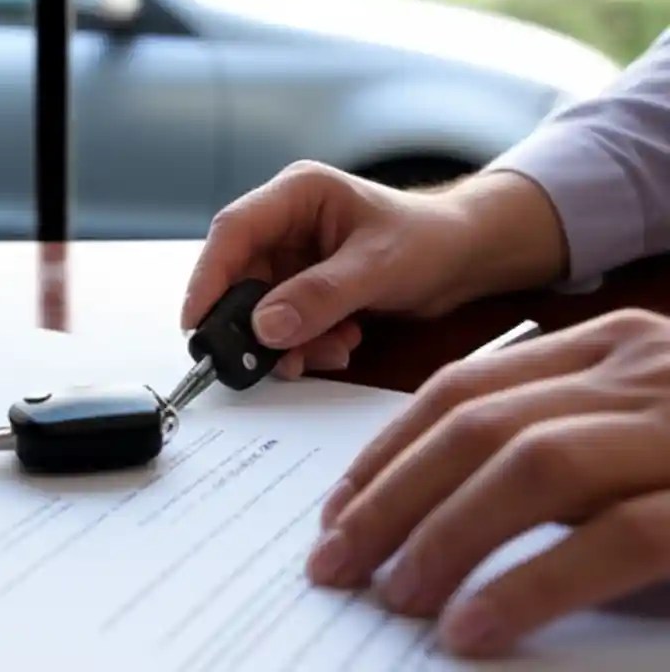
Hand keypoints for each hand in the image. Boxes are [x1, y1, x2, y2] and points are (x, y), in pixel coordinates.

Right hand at [181, 161, 567, 378]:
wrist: (467, 258)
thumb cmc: (431, 239)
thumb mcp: (378, 267)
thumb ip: (321, 296)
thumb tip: (265, 327)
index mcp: (296, 194)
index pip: (233, 231)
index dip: (208, 277)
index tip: (195, 322)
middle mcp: (285, 225)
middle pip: (239, 277)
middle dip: (255, 324)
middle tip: (268, 359)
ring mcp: (292, 258)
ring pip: (260, 310)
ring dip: (288, 341)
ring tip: (331, 350)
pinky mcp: (302, 288)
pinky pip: (282, 325)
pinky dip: (305, 345)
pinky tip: (341, 345)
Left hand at [309, 309, 669, 656]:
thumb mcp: (626, 438)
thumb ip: (543, 455)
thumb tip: (424, 517)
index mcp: (605, 349)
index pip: (462, 390)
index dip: (386, 454)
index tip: (335, 512)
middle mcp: (638, 371)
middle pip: (477, 426)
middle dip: (391, 498)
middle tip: (336, 563)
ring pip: (532, 466)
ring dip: (446, 535)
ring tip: (397, 596)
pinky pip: (616, 538)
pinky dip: (532, 584)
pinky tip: (474, 624)